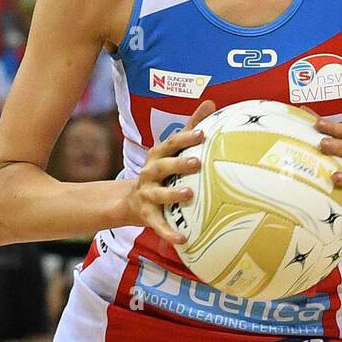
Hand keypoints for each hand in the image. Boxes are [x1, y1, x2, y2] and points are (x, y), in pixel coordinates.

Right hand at [122, 99, 215, 245]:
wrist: (131, 201)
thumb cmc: (162, 171)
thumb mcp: (172, 150)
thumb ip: (190, 127)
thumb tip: (210, 102)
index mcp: (158, 156)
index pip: (170, 143)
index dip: (185, 138)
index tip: (202, 133)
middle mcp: (150, 173)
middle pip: (163, 166)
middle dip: (178, 163)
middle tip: (197, 162)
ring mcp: (147, 195)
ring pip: (158, 195)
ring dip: (172, 195)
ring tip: (189, 194)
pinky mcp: (147, 216)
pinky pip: (158, 225)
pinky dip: (169, 233)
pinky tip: (183, 239)